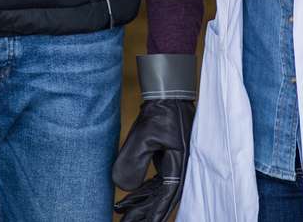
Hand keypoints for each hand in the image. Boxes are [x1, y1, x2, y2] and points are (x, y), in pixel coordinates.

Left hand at [114, 54, 195, 221]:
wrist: (167, 93)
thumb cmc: (159, 112)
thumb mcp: (143, 135)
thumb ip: (133, 161)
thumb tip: (122, 188)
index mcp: (181, 163)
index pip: (166, 195)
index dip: (155, 213)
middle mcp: (180, 167)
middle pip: (161, 197)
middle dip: (144, 212)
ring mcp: (174, 164)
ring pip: (157, 191)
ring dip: (141, 202)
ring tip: (121, 213)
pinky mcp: (167, 159)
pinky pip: (155, 181)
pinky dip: (142, 191)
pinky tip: (128, 198)